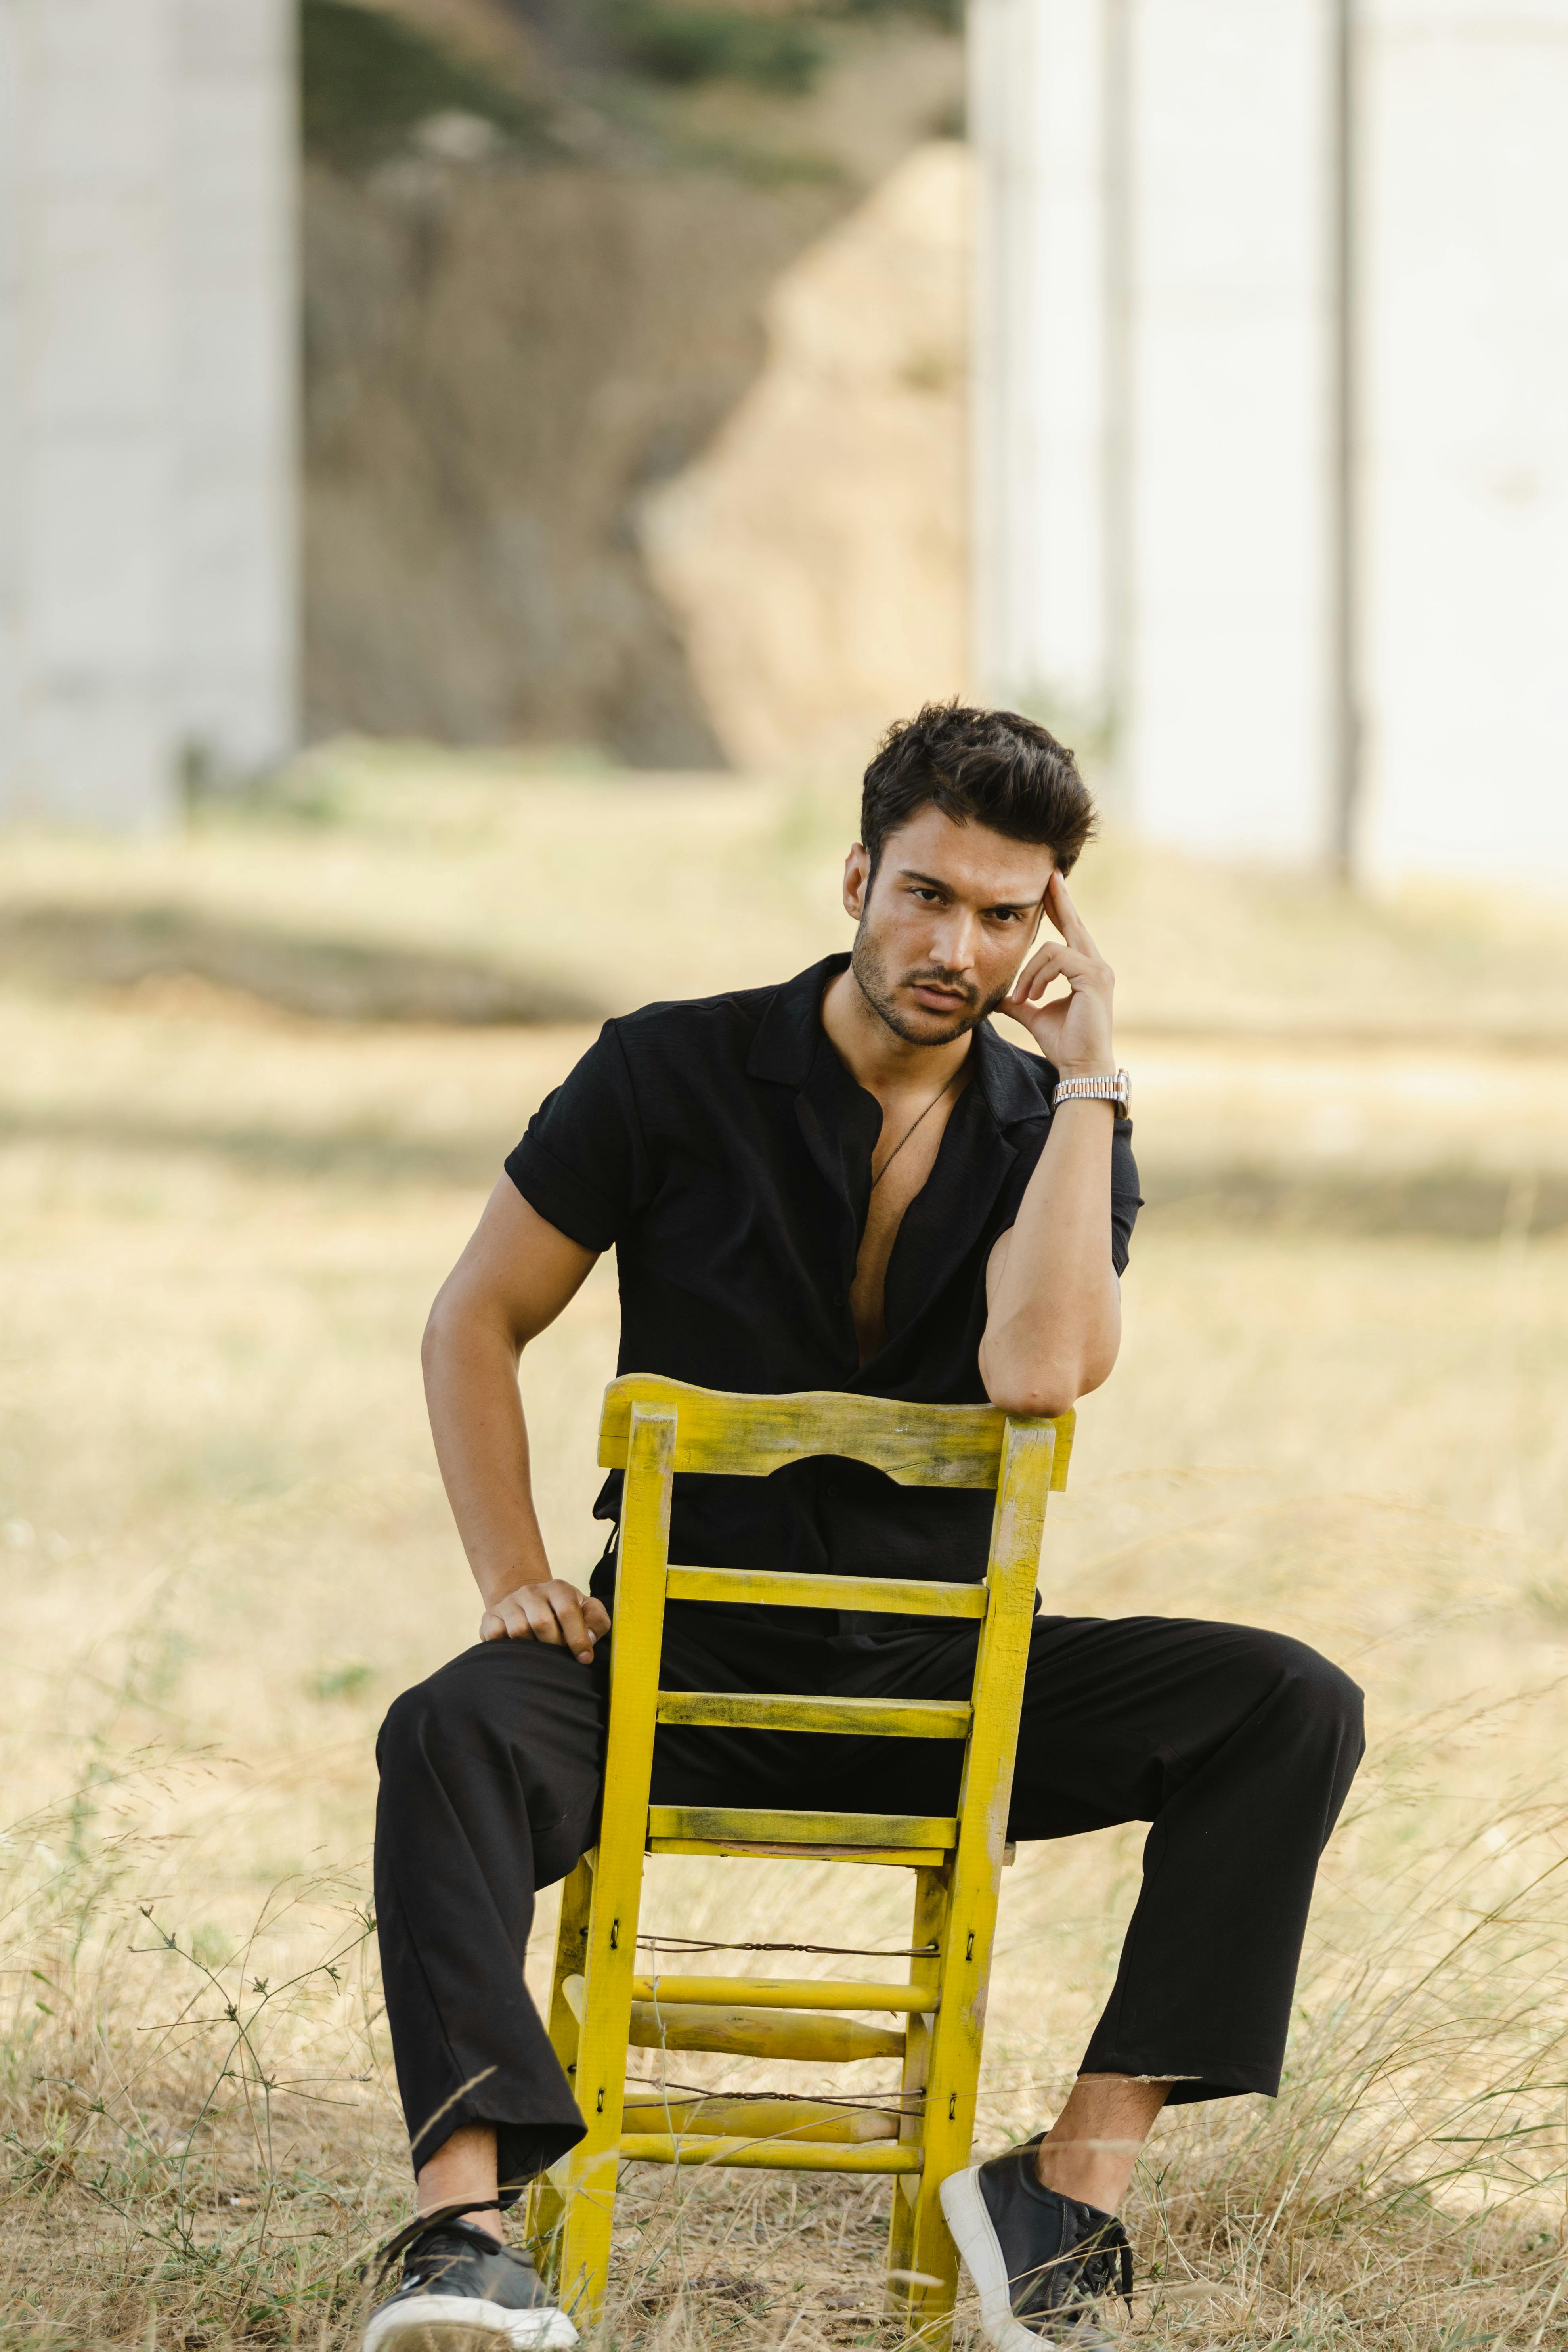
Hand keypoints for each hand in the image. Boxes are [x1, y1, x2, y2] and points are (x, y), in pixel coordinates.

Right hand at [480, 1578, 609, 1663]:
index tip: (584, 1658)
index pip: (567, 1610)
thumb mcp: (586, 1610)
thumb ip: (597, 1621)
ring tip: (540, 1653)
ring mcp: (509, 1603)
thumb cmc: (563, 1612)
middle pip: (541, 1622)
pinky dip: (507, 1648)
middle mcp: (531, 1592)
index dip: (577, 1637)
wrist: (527, 1603)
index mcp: (558, 1588)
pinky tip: (518, 1651)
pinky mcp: (490, 1616)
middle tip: (558, 1655)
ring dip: (532, 1649)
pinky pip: (495, 1635)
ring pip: (518, 1631)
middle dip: (554, 1645)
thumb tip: (588, 1639)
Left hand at [997, 871, 1115, 1076]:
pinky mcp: (1093, 978)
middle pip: (1073, 924)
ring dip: (1030, 973)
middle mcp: (1096, 965)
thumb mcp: (1034, 1014)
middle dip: (1059, 900)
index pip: (1070, 932)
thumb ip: (1020, 1000)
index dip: (1060, 909)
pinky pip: (1056, 960)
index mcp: (1085, 970)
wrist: (1080, 1066)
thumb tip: (1000, 996)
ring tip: (1025, 998)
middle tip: (1049, 876)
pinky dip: (1038, 977)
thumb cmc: (1063, 1043)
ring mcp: (1098, 970)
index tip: (1049, 887)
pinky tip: (1033, 997)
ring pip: (1052, 949)